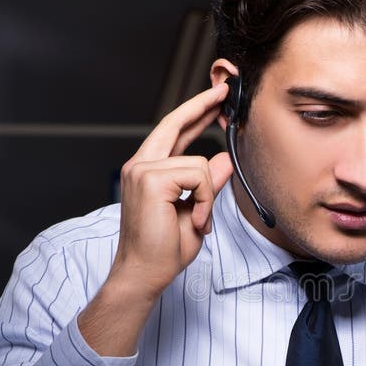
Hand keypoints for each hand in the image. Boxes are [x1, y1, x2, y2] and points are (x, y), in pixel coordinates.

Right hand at [78, 84, 232, 356]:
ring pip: (200, 163)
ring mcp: (142, 169)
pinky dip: (204, 200)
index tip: (215, 100)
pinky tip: (195, 220)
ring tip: (199, 220)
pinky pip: (198, 175)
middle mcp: (140, 165)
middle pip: (175, 123)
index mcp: (148, 171)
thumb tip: (224, 159)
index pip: (173, 132)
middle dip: (203, 106)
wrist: (144, 274)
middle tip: (225, 91)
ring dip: (208, 196)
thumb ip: (208, 185)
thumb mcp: (196, 211)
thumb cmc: (164, 250)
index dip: (195, 113)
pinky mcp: (150, 178)